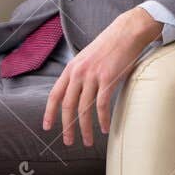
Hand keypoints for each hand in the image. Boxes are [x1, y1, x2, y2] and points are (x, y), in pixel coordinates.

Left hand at [42, 7, 163, 147]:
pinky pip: (102, 105)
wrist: (127, 32)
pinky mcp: (108, 79)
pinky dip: (102, 119)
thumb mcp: (87, 58)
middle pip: (68, 106)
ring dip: (86, 129)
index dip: (49, 113)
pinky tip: (104, 129)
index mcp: (71, 69)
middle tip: (68, 142)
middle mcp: (78, 73)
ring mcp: (92, 76)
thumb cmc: (109, 46)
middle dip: (67, 127)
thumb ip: (79, 74)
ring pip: (84, 109)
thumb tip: (76, 93)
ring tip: (88, 141)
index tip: (47, 127)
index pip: (55, 95)